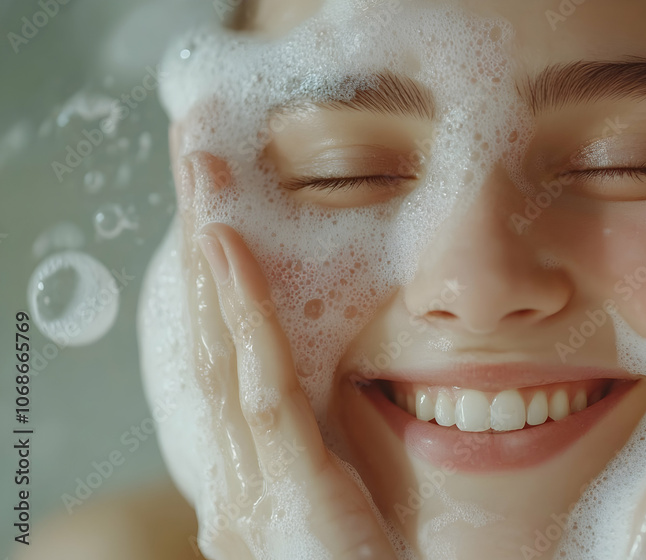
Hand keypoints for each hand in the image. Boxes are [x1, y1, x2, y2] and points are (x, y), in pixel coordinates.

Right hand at [172, 137, 394, 558]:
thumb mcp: (333, 502)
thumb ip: (310, 449)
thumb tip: (312, 396)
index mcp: (247, 468)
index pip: (222, 352)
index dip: (210, 274)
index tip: (210, 201)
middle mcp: (230, 469)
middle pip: (205, 333)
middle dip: (196, 240)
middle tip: (192, 154)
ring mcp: (250, 479)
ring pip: (220, 345)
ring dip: (210, 253)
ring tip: (204, 174)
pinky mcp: (290, 485)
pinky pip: (264, 387)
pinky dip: (246, 313)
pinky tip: (232, 250)